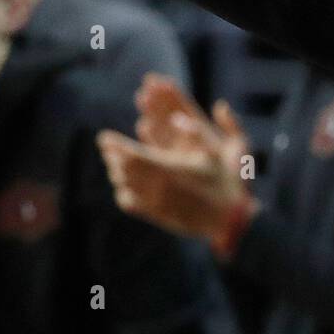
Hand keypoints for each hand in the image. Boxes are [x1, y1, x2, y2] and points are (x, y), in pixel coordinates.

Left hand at [98, 76, 253, 249]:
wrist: (229, 221)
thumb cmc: (228, 185)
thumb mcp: (225, 152)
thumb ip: (207, 130)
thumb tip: (194, 112)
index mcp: (171, 169)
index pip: (132, 155)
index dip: (116, 145)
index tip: (104, 136)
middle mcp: (159, 187)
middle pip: (124, 170)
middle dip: (112, 157)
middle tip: (106, 148)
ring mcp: (156, 204)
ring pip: (125, 186)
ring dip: (116, 172)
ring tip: (112, 163)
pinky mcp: (158, 217)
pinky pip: (131, 204)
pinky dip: (124, 193)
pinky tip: (124, 188)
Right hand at [134, 73, 247, 171]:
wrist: (231, 208)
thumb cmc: (238, 178)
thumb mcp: (240, 149)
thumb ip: (232, 126)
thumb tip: (220, 105)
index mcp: (202, 133)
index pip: (183, 108)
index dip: (170, 94)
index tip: (157, 80)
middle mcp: (187, 142)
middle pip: (168, 117)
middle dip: (156, 102)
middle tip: (144, 88)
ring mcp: (176, 155)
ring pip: (160, 132)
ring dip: (151, 116)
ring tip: (141, 100)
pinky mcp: (169, 170)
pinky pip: (158, 151)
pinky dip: (151, 139)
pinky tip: (143, 126)